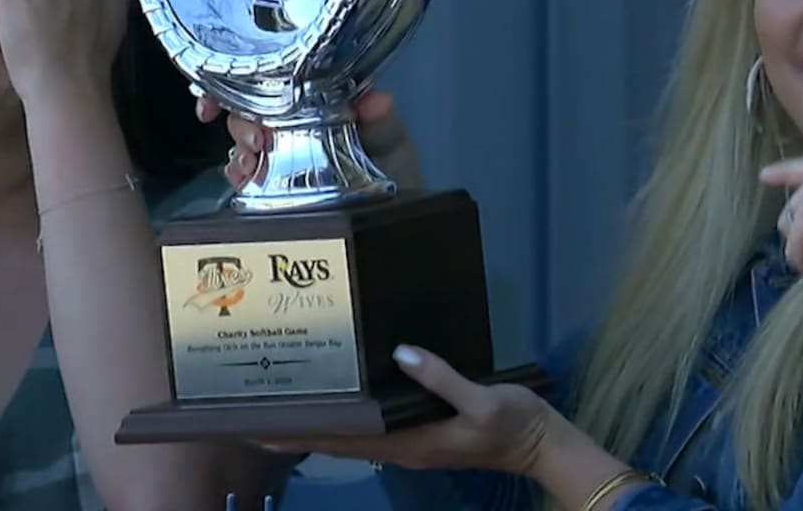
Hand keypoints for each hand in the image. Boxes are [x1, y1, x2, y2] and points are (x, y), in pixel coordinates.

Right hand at [197, 90, 423, 189]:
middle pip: (255, 103)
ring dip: (238, 144)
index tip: (242, 81)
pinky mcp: (269, 181)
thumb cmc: (395, 176)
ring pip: (244, 134)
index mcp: (323, 100)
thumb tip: (377, 98)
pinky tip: (242, 177)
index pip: (285, 76)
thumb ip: (383, 124)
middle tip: (254, 139)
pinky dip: (235, 170)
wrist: (392, 225)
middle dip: (243, 117)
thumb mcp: (394, 146)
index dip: (257, 73)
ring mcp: (280, 150)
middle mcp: (296, 120)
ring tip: (249, 161)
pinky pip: (242, 169)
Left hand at [257, 345, 552, 475]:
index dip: (303, 435)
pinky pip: (373, 431)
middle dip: (299, 432)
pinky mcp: (422, 436)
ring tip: (287, 407)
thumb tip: (400, 353)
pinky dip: (348, 420)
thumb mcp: (483, 400)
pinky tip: (340, 402)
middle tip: (256, 415)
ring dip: (320, 427)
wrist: (545, 447)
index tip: (264, 427)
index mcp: (411, 443)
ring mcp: (412, 445)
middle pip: (339, 443)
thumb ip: (441, 378)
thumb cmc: (515, 424)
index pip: (345, 442)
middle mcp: (403, 449)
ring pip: (353, 439)